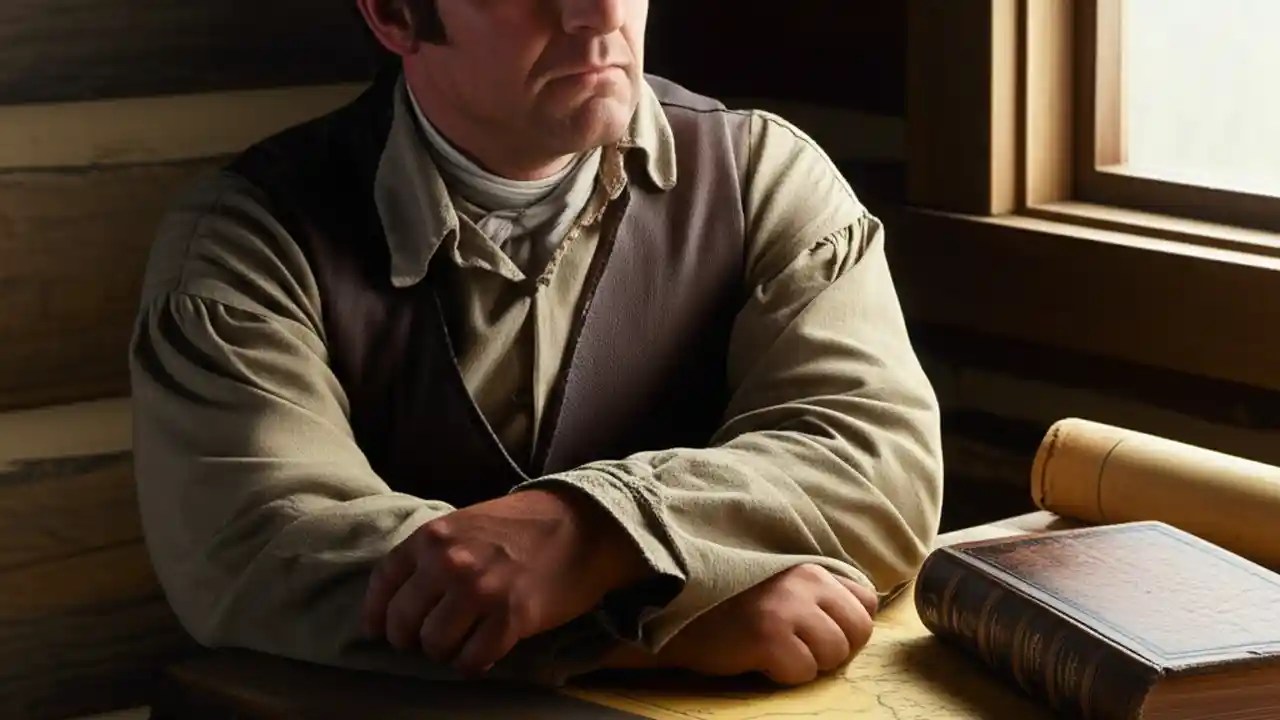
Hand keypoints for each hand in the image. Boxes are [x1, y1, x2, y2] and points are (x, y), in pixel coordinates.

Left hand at [361, 488, 648, 675]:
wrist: (583, 525)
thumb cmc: (523, 525)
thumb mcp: (467, 524)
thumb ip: (434, 554)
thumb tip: (403, 598)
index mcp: (433, 537)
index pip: (383, 585)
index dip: (378, 616)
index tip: (380, 631)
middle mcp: (448, 563)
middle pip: (403, 624)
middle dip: (413, 640)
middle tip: (433, 639)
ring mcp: (479, 591)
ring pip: (435, 646)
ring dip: (446, 652)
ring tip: (464, 643)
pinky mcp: (510, 617)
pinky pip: (472, 660)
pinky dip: (475, 663)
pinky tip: (487, 652)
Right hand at [611, 564, 876, 684]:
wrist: (671, 606)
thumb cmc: (726, 598)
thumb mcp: (778, 580)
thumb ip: (815, 588)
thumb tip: (858, 614)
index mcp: (809, 567)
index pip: (866, 600)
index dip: (847, 623)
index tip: (819, 630)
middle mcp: (804, 582)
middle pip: (858, 631)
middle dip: (835, 647)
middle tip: (799, 647)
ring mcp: (788, 608)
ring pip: (835, 654)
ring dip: (809, 662)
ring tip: (776, 650)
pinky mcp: (769, 638)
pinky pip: (804, 672)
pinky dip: (785, 674)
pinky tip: (759, 659)